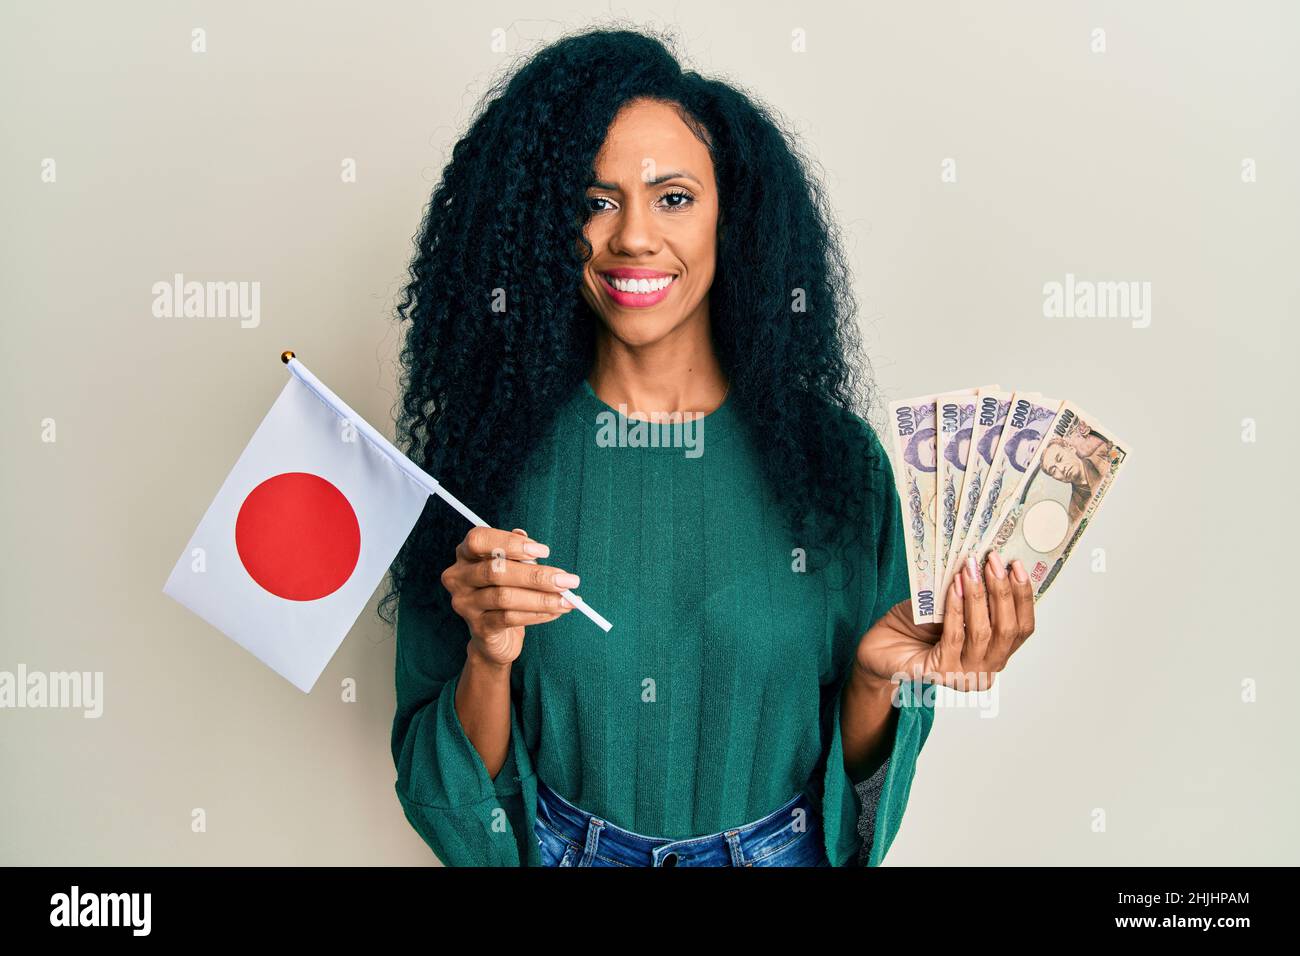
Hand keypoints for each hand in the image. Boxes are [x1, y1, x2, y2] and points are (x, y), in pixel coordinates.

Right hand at [440, 526, 580, 666]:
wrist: (493, 636)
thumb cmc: (504, 592)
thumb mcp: (511, 569)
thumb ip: (519, 554)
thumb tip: (532, 544)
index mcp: (465, 555)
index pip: (478, 540)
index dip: (510, 543)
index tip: (544, 551)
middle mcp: (459, 578)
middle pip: (495, 571)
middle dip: (536, 575)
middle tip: (568, 580)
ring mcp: (466, 604)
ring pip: (505, 597)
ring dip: (542, 598)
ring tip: (567, 599)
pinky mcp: (479, 628)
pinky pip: (510, 618)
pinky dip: (537, 614)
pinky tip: (556, 611)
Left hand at [855, 550, 1035, 692]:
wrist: (880, 647)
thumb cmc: (916, 627)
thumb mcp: (949, 606)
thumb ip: (970, 596)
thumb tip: (986, 563)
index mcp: (995, 655)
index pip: (1022, 628)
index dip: (1023, 597)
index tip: (1017, 566)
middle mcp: (985, 670)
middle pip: (1007, 630)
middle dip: (1003, 591)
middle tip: (995, 561)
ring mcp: (963, 676)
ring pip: (983, 633)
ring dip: (979, 596)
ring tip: (972, 568)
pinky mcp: (939, 674)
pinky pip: (954, 636)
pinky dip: (956, 608)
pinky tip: (954, 586)